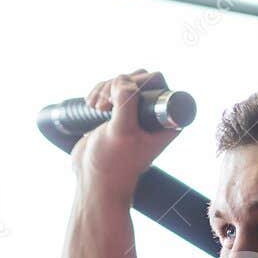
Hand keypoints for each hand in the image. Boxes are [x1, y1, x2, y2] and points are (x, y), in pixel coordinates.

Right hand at [70, 69, 179, 192]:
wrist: (93, 179)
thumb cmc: (112, 164)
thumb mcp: (122, 132)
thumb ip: (126, 103)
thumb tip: (122, 79)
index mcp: (165, 121)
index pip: (158, 83)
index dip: (137, 83)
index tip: (118, 99)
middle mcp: (154, 116)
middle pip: (139, 78)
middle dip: (118, 85)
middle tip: (104, 105)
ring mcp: (136, 114)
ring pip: (124, 81)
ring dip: (106, 88)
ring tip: (95, 107)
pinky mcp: (119, 114)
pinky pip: (112, 89)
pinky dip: (100, 91)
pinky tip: (91, 105)